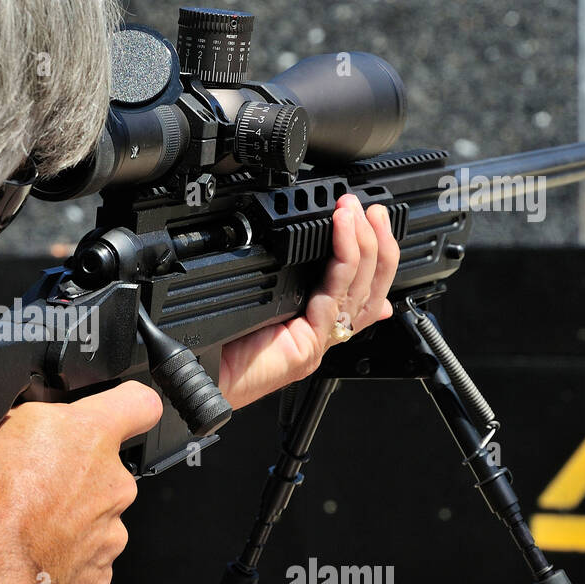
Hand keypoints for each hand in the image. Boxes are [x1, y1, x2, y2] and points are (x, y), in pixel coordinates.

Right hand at [0, 381, 162, 583]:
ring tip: (31, 521)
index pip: (141, 404)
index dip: (127, 407)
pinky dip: (67, 552)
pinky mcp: (101, 570)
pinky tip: (38, 550)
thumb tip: (45, 417)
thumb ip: (40, 417)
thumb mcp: (1, 428)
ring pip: (98, 513)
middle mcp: (114, 481)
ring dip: (73, 515)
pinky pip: (89, 553)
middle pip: (108, 468)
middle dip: (79, 473)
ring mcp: (112, 529)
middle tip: (37, 483)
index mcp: (93, 436)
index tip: (115, 415)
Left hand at [218, 193, 399, 408]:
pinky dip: (344, 257)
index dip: (378, 256)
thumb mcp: (264, 302)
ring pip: (359, 288)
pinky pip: (336, 293)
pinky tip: (343, 233)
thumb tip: (310, 257)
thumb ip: (291, 284)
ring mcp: (320, 340)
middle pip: (371, 288)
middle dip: (378, 244)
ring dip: (363, 243)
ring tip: (357, 212)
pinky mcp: (310, 343)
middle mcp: (324, 334)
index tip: (372, 221)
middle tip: (373, 210)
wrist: (206, 373)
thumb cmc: (225, 344)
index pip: (364, 290)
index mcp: (317, 326)